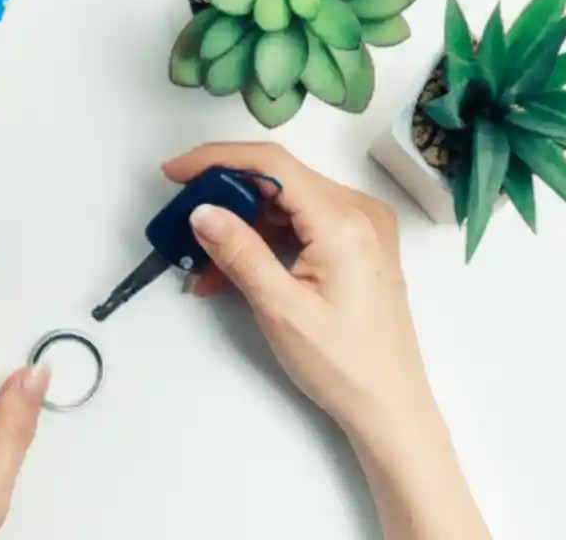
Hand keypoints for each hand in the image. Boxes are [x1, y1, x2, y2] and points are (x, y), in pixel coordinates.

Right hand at [164, 143, 489, 539]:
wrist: (390, 405)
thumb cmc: (342, 363)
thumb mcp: (281, 309)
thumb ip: (240, 252)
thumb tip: (202, 211)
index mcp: (344, 220)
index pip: (272, 164)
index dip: (217, 159)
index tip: (175, 173)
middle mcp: (358, 211)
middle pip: (278, 179)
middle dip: (224, 197)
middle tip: (182, 222)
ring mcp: (361, 226)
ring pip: (286, 203)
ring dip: (241, 225)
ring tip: (201, 264)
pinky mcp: (357, 244)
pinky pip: (302, 224)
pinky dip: (265, 240)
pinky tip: (231, 270)